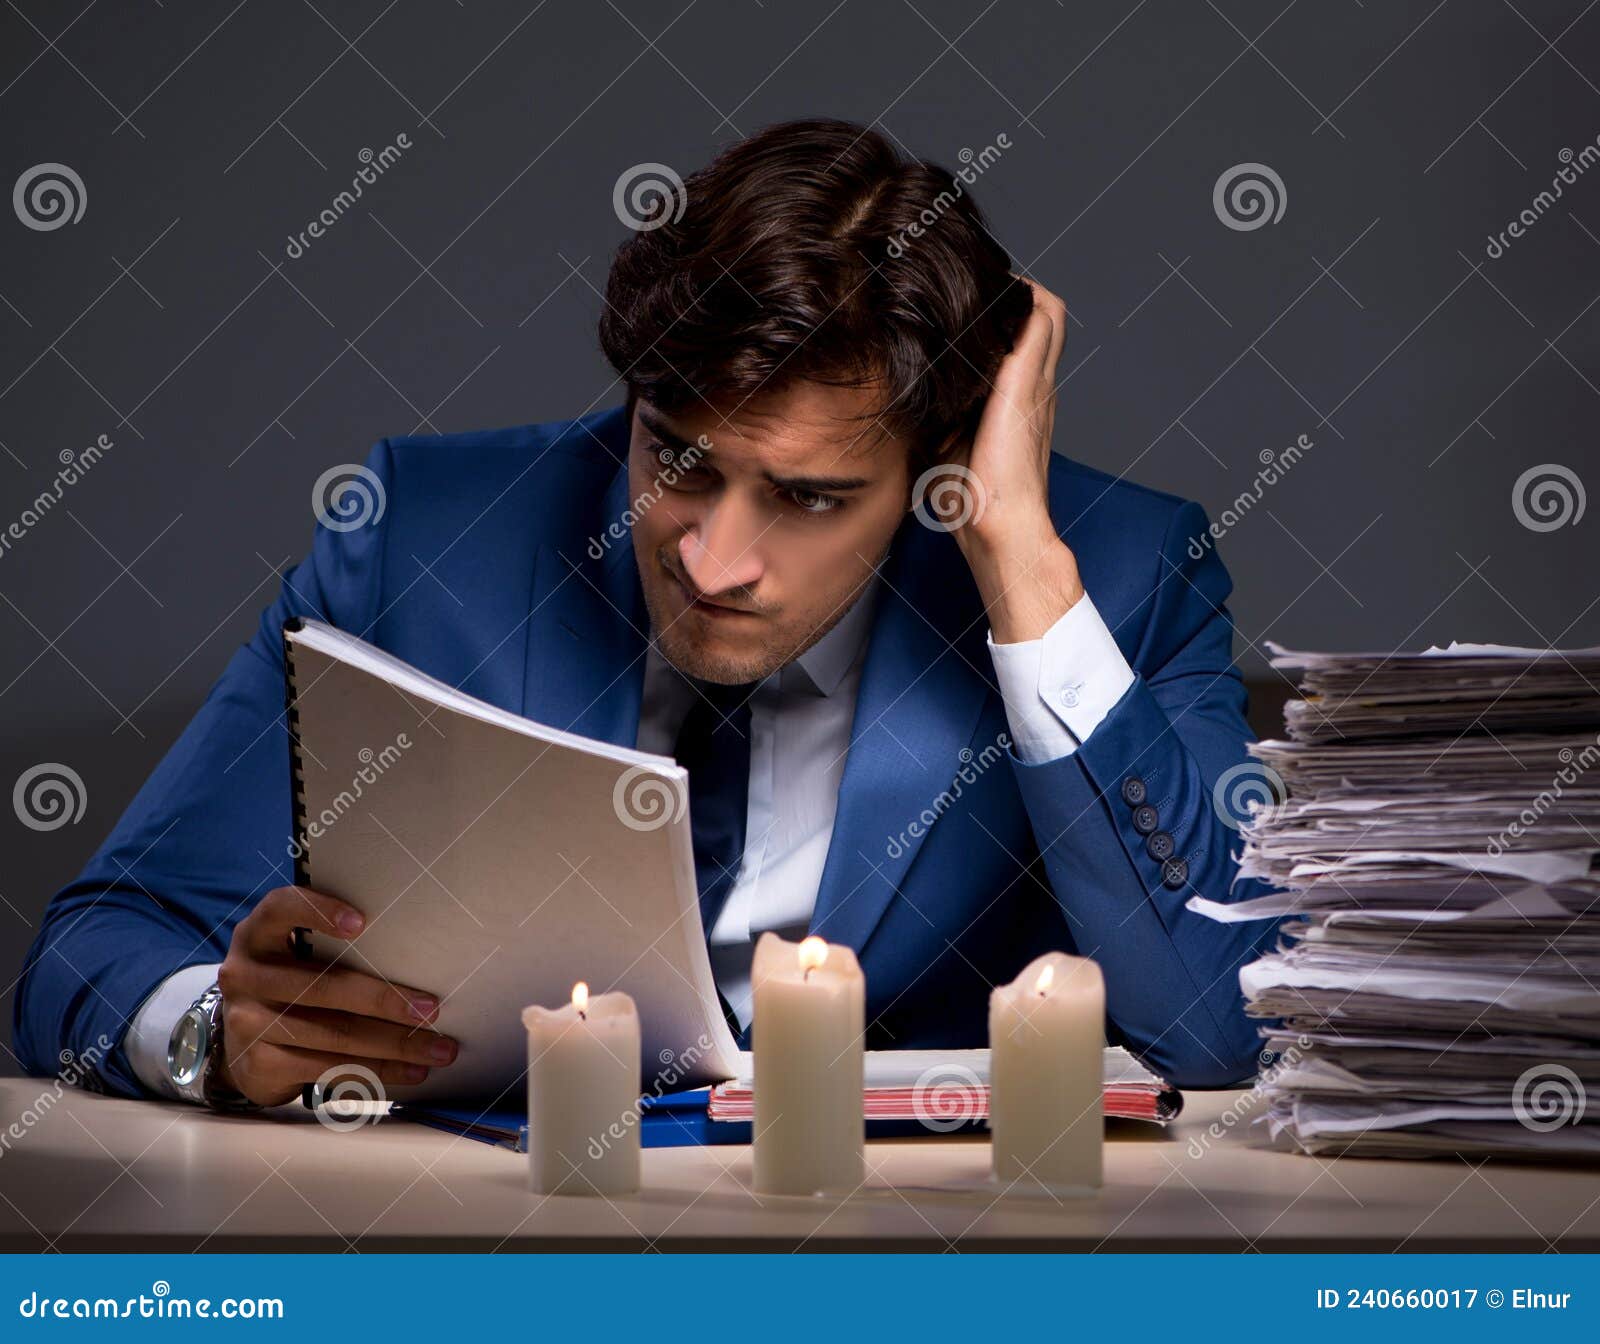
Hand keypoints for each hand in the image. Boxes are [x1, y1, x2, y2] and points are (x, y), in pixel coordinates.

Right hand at [212, 885, 455, 1106]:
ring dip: (394, 1045)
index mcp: (258, 934)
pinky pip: (327, 1068)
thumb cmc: (290, 983)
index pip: (281, 909)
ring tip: (437, 1050)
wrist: (242, 1041)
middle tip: (432, 1009)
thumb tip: (418, 959)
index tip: (362, 922)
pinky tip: (409, 1072)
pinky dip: (375, 1071)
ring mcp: (247, 1021)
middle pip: (325, 986)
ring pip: (334, 1034)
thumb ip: (334, 949)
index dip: (318, 911)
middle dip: (386, 1000)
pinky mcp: (257, 1063)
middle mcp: (245, 974)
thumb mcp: (297, 957)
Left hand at [935, 275, 1084, 642]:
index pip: (1026, 338)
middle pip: (1040, 311)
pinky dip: (1013, 301)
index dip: (1003, 314)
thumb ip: (939, 418)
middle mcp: (1036, 387)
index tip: (965, 308)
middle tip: (966, 289)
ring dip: (1011, 293)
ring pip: (1044, 308)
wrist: (1000, 530)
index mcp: (1021, 402)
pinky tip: (978, 298)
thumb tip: (898, 401)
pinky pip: (1037, 319)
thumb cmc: (971, 502)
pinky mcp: (1025, 384)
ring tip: (970, 289)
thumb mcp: (949, 446)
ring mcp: (1035, 384)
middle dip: (1005, 294)